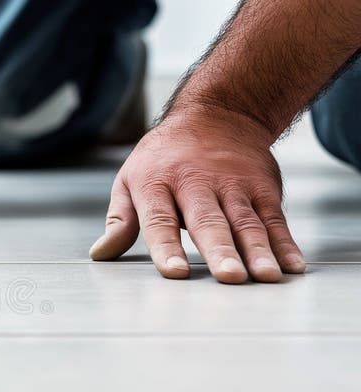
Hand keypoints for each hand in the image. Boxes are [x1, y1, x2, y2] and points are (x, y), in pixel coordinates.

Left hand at [90, 109, 305, 283]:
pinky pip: (275, 218)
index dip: (167, 246)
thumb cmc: (163, 159)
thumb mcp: (131, 180)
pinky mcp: (263, 187)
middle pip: (209, 221)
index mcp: (157, 184)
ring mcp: (233, 185)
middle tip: (229, 277)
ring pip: (246, 221)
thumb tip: (100, 254)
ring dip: (258, 250)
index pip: (160, 219)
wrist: (215, 113)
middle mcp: (197, 183)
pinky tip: (292, 266)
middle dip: (220, 250)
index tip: (174, 272)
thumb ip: (121, 220)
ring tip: (265, 277)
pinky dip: (285, 243)